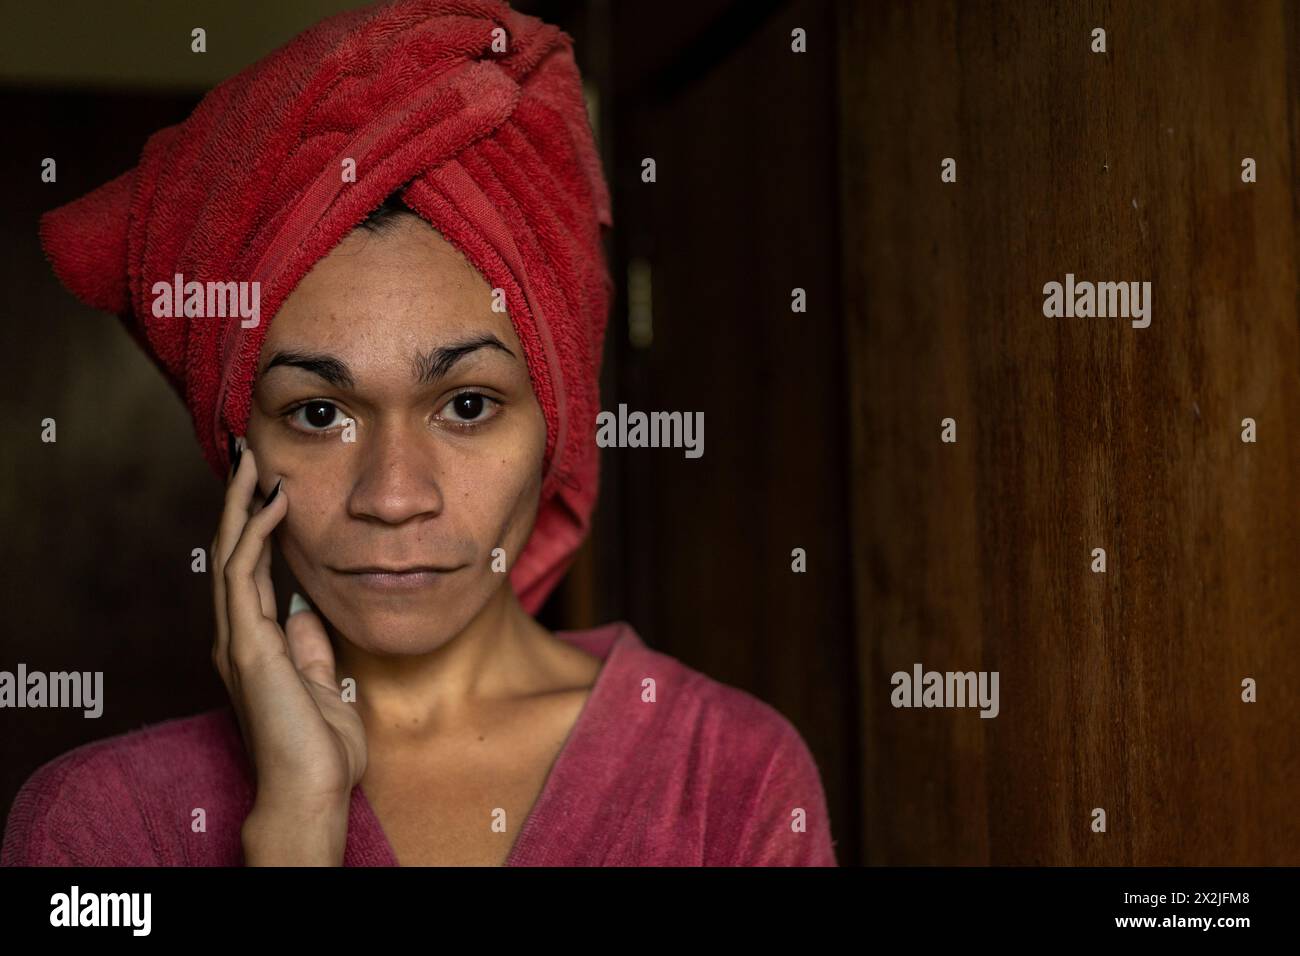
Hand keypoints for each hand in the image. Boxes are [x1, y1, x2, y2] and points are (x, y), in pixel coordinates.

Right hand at [211, 438, 367, 860]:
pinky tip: (273, 501)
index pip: (249, 571)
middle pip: (231, 553)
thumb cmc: (321, 750)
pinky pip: (244, 574)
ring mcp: (238, 640)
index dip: (256, 527)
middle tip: (248, 455)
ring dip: (240, 505)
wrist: (312, 791)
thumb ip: (310, 648)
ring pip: (229, 554)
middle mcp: (238, 637)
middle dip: (238, 502)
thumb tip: (306, 610)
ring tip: (252, 461)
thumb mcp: (325, 685)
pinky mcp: (248, 645)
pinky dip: (255, 533)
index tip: (270, 487)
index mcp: (256, 645)